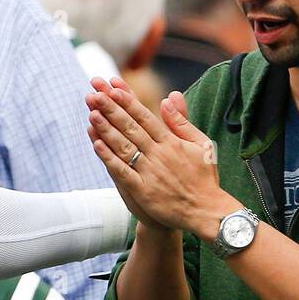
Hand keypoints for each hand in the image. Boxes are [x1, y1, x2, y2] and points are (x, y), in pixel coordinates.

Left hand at [87, 76, 229, 237]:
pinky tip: (96, 145)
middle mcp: (159, 155)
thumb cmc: (204, 177)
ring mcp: (150, 173)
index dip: (128, 102)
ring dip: (107, 130)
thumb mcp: (200, 144)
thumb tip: (169, 98)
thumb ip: (182, 121)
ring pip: (124, 147)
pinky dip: (109, 158)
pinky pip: (123, 172)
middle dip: (112, 110)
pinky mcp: (143, 191)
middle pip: (131, 128)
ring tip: (92, 113)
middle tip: (94, 94)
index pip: (145, 117)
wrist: (206, 212)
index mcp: (172, 142)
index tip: (113, 88)